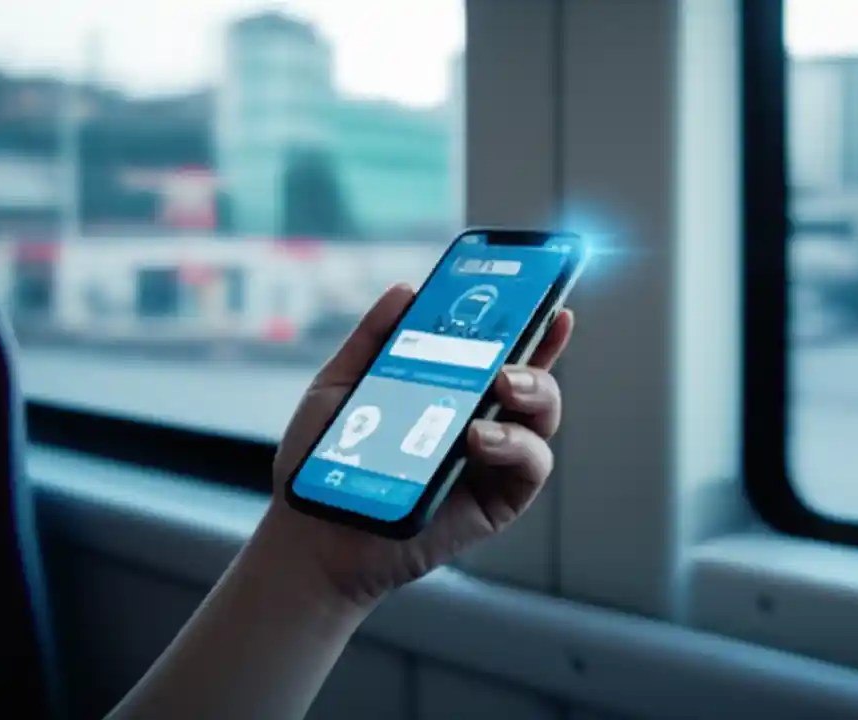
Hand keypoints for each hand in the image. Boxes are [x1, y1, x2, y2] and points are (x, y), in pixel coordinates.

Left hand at [265, 284, 574, 607]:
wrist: (311, 530)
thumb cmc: (325, 462)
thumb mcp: (340, 385)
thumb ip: (373, 339)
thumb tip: (406, 291)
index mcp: (453, 393)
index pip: (502, 351)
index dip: (531, 323)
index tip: (546, 293)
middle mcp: (481, 422)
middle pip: (534, 380)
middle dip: (540, 354)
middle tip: (510, 348)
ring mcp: (493, 463)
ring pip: (542, 419)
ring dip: (535, 392)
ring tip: (501, 385)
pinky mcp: (497, 501)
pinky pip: (532, 466)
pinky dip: (517, 444)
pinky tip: (481, 437)